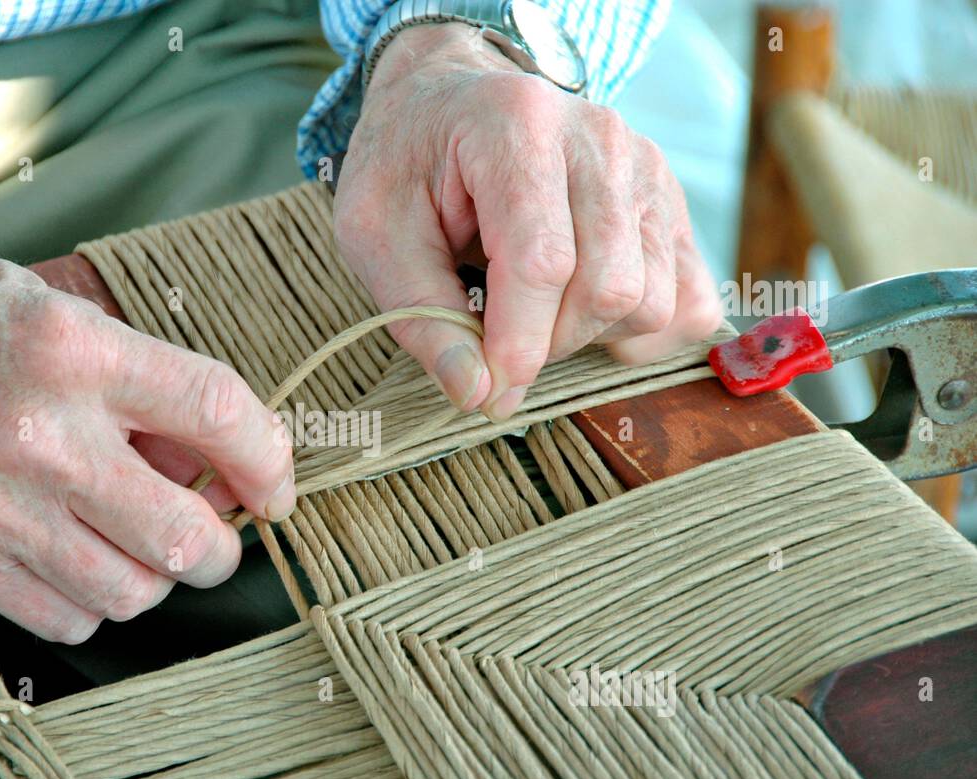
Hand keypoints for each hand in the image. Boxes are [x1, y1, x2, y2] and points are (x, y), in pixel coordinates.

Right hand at [0, 177, 294, 642]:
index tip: (276, 483)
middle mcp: (41, 435)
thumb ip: (137, 383)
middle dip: (227, 543)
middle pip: (190, 537)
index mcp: (74, 350)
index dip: (271, 459)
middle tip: (218, 527)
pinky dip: (96, 602)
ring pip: (134, 593)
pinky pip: (66, 619)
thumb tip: (206, 458)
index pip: (220, 414)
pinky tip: (82, 562)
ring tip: (142, 542)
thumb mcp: (51, 308)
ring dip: (161, 577)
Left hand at [334, 23, 721, 420]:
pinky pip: (688, 300)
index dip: (519, 343)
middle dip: (548, 344)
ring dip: (588, 337)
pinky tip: (584, 315)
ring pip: (651, 301)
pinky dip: (640, 332)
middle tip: (495, 337)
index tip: (488, 391)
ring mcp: (647, 169)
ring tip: (532, 312)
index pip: (543, 261)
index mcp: (518, 127)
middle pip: (608, 288)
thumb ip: (420, 314)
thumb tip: (474, 394)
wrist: (451, 102)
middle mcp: (599, 139)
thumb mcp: (375, 231)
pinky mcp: (671, 203)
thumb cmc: (408, 164)